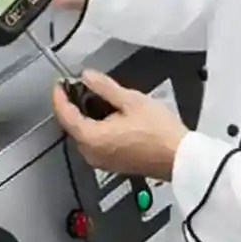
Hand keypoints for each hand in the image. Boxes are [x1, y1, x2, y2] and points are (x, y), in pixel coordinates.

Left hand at [52, 70, 189, 181]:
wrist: (180, 158)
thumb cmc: (160, 133)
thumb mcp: (131, 101)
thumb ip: (104, 87)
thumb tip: (87, 77)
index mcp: (92, 138)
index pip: (64, 115)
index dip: (59, 96)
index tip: (59, 84)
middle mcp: (92, 153)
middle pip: (72, 126)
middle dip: (72, 106)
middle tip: (77, 87)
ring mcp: (102, 161)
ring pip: (84, 135)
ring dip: (85, 117)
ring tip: (94, 98)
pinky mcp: (112, 164)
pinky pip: (95, 144)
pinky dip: (96, 129)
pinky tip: (108, 116)